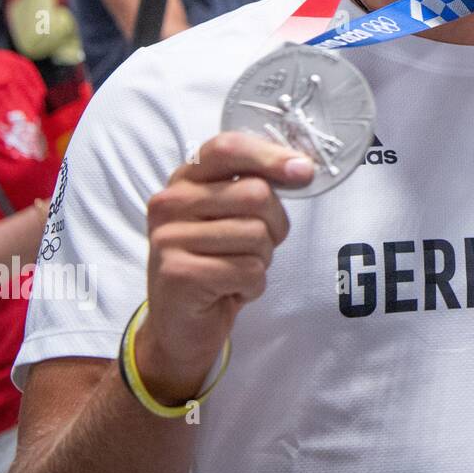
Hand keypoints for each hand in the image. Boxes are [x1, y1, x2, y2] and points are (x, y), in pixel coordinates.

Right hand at [136, 132, 312, 404]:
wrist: (180, 325)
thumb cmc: (216, 262)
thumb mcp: (231, 216)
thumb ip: (255, 186)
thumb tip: (303, 167)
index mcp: (185, 180)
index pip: (228, 147)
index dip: (271, 156)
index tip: (304, 172)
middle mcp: (169, 202)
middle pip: (256, 194)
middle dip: (274, 225)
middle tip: (256, 247)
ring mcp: (169, 238)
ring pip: (256, 235)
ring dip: (262, 259)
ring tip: (236, 270)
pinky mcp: (177, 274)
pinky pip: (248, 270)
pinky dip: (253, 286)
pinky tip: (230, 291)